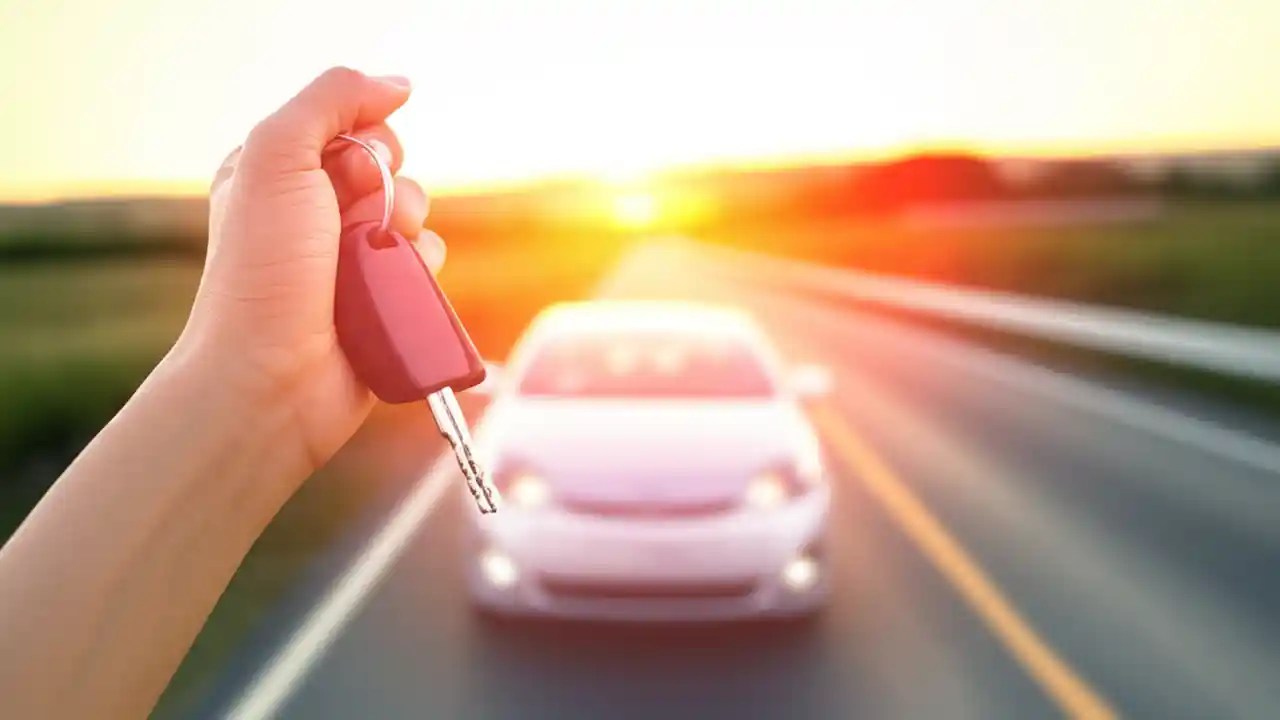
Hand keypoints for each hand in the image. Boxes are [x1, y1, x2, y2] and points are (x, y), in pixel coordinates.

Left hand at [183, 67, 443, 472]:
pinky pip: (428, 266)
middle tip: (358, 220)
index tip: (345, 173)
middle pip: (390, 168)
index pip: (349, 126)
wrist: (272, 378)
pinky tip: (395, 292)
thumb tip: (397, 84)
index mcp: (277, 172)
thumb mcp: (276, 157)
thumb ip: (331, 100)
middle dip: (392, 187)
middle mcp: (313, 213)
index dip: (365, 141)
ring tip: (375, 264)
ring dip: (410, 232)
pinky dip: (422, 273)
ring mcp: (349, 260)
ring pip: (416, 216)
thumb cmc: (262, 272)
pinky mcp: (382, 302)